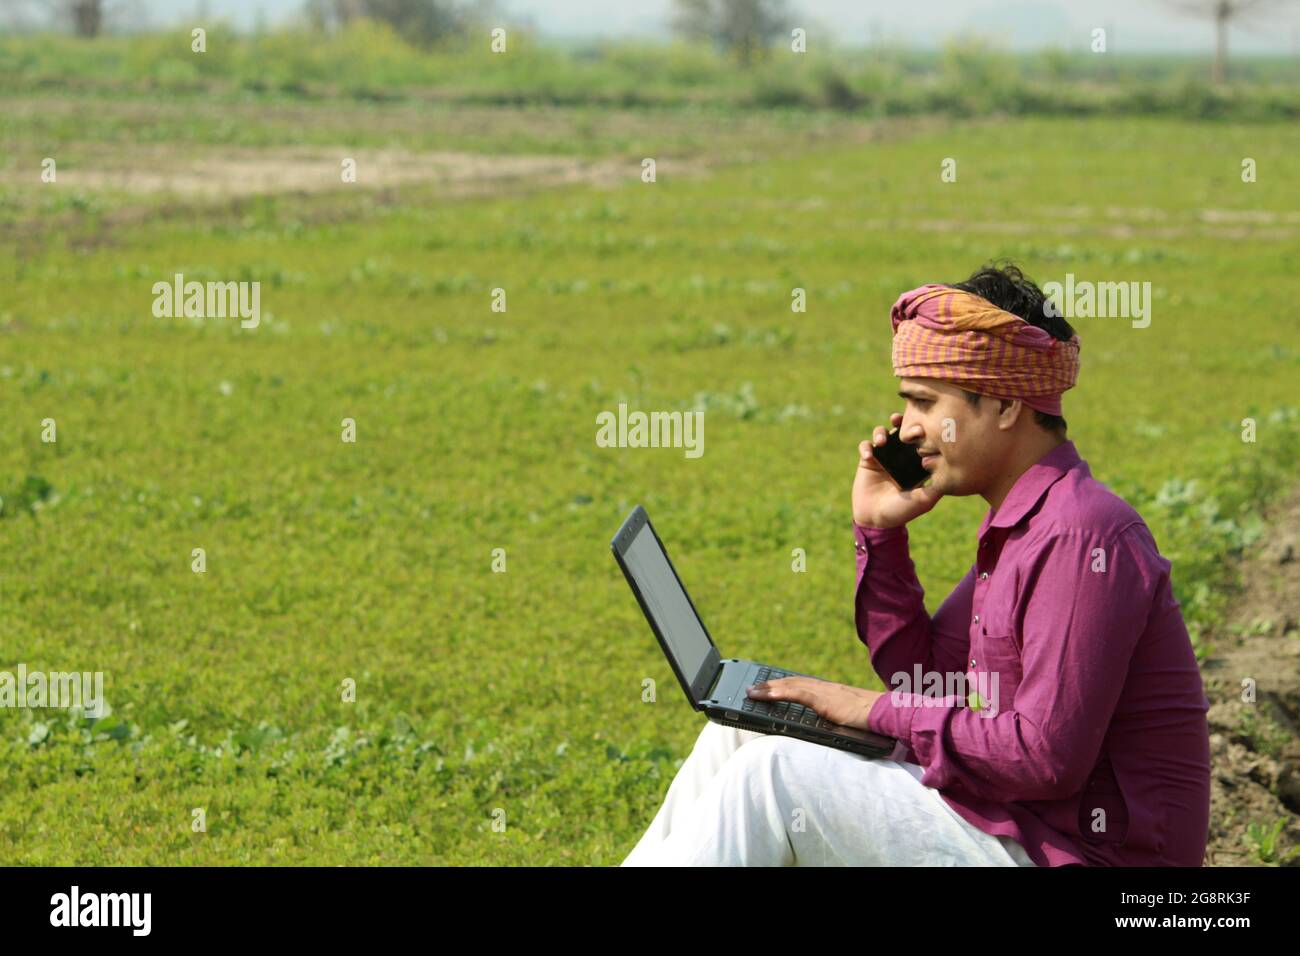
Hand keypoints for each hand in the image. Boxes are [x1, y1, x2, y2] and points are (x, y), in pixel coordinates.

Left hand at [746, 676, 884, 730]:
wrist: (888, 713)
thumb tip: (831, 727)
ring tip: (752, 691)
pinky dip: (779, 693)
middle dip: (771, 685)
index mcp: (831, 692)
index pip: (803, 685)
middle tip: (753, 687)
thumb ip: (838, 720)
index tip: (770, 686)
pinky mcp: (825, 700)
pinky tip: (766, 695)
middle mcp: (826, 688)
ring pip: (790, 685)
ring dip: (768, 688)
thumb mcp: (851, 719)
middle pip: (792, 682)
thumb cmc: (874, 720)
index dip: (784, 685)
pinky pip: (797, 693)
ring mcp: (825, 692)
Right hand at [851, 412, 943, 528]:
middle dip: (905, 425)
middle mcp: (900, 455)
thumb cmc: (902, 512)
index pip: (921, 440)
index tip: (925, 432)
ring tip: (882, 440)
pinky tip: (869, 456)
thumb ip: (937, 488)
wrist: (876, 520)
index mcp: (915, 462)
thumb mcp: (923, 501)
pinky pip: (865, 446)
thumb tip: (952, 474)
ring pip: (882, 433)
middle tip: (909, 432)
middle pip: (902, 431)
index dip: (923, 432)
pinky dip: (866, 447)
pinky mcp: (867, 460)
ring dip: (881, 432)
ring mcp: (883, 456)